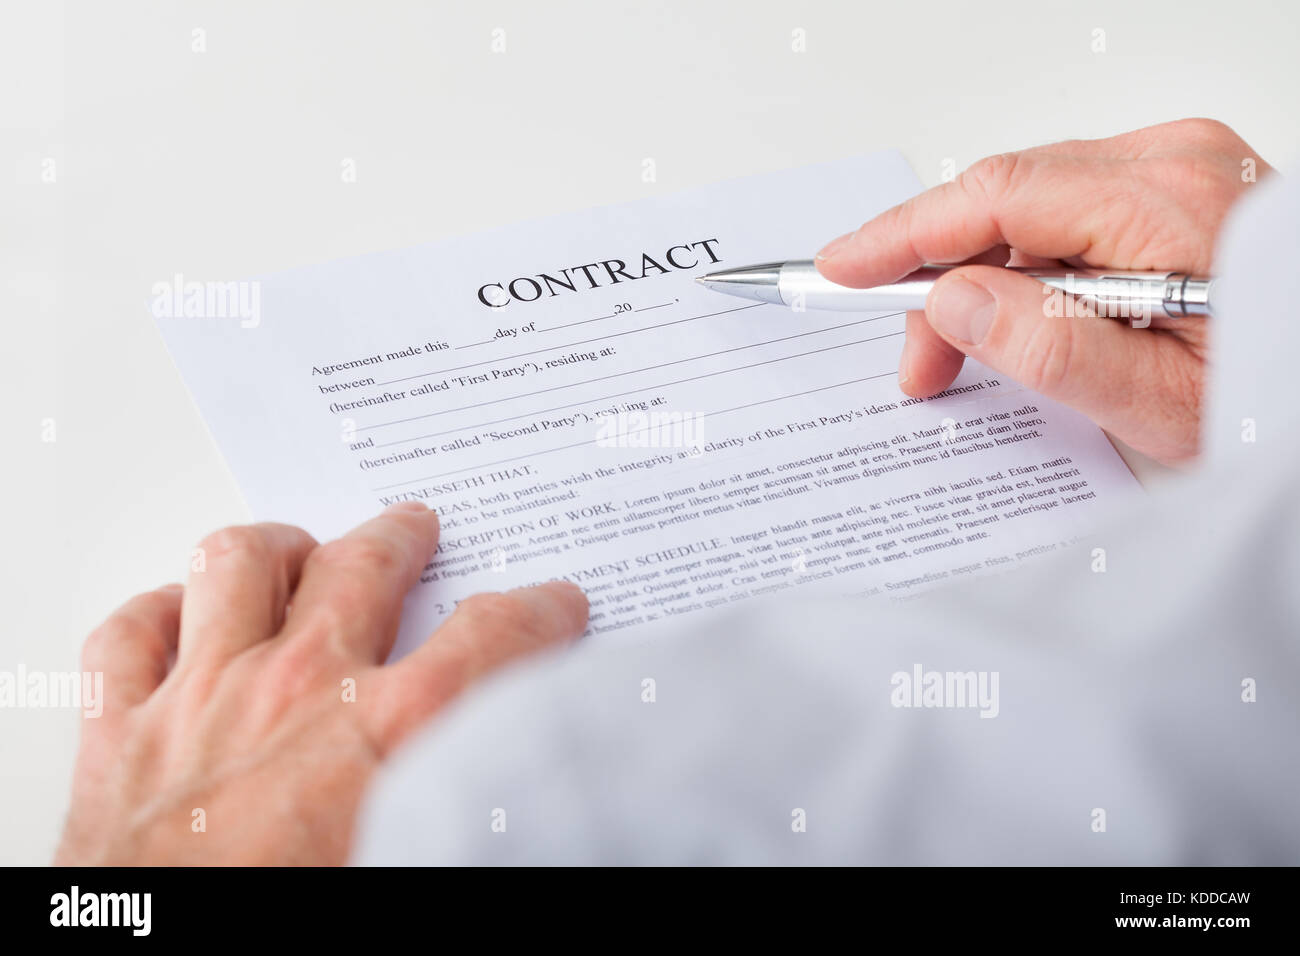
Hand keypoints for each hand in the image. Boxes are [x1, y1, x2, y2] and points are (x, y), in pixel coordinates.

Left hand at [55, 502, 587, 864]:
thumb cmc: (294, 922)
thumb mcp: (427, 855)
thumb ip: (478, 797)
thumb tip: (523, 793)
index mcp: (390, 733)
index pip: (495, 635)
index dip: (539, 611)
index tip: (553, 605)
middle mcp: (299, 690)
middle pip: (364, 567)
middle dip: (401, 539)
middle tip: (416, 529)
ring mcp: (202, 699)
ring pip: (237, 567)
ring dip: (276, 549)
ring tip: (299, 547)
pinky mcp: (124, 733)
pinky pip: (129, 635)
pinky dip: (155, 614)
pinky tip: (180, 614)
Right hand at [816, 118, 1271, 464]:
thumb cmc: (1272, 400)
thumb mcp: (1159, 401)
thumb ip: (1051, 347)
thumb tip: (955, 302)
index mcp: (1169, 202)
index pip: (998, 197)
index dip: (905, 234)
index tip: (843, 266)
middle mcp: (1173, 162)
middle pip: (1005, 199)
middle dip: (938, 278)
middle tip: (916, 362)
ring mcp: (1176, 167)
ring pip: (1028, 207)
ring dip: (980, 279)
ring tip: (960, 357)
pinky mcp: (1172, 187)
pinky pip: (1064, 213)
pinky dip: (1022, 267)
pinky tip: (1012, 319)